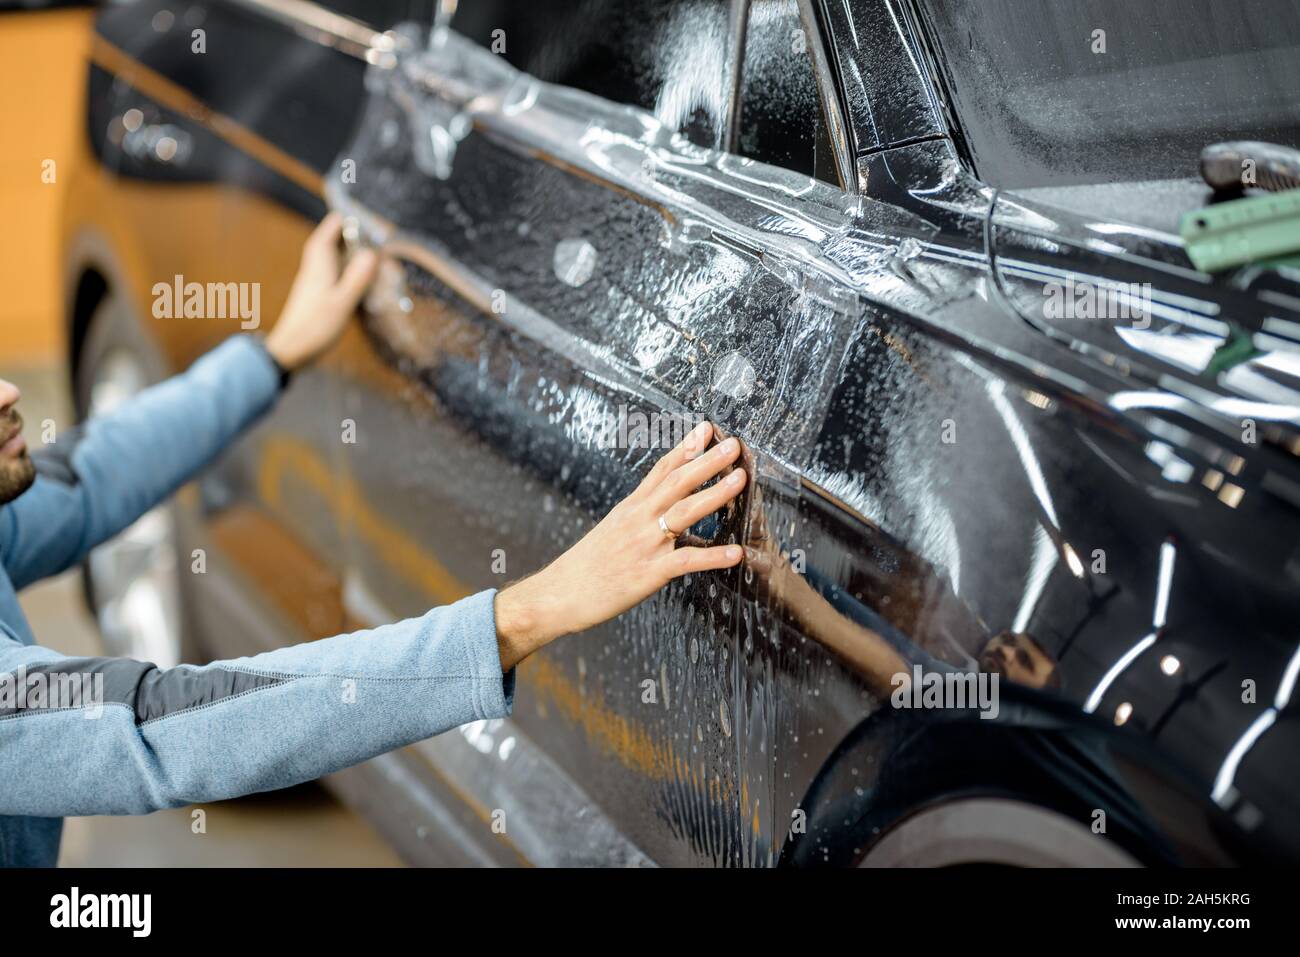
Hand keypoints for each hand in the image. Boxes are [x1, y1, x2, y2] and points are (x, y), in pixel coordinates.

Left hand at [264, 212, 379, 370]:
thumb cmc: (314, 327)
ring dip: (352, 252)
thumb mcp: (342, 302)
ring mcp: (315, 280)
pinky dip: (349, 268)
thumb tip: (372, 253)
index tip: (368, 214)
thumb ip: (357, 277)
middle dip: (354, 234)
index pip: (331, 228)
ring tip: (374, 254)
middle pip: (333, 239)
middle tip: (378, 235)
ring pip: (334, 255)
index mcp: (320, 263)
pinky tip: (360, 278)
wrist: (289, 351)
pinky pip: (335, 271)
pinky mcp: (317, 293)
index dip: (348, 218)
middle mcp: (315, 267)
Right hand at [494, 421, 746, 668]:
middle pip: (677, 482)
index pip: (661, 470)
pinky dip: (713, 556)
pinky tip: (736, 552)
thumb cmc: (585, 566)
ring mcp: (645, 544)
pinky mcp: (649, 572)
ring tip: (741, 479)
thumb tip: (657, 505)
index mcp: (630, 508)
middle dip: (708, 461)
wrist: (558, 594)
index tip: (706, 429)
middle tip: (734, 445)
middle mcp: (638, 519)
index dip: (685, 448)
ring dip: (716, 494)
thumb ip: (636, 516)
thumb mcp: (611, 529)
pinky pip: (687, 561)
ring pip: (685, 512)